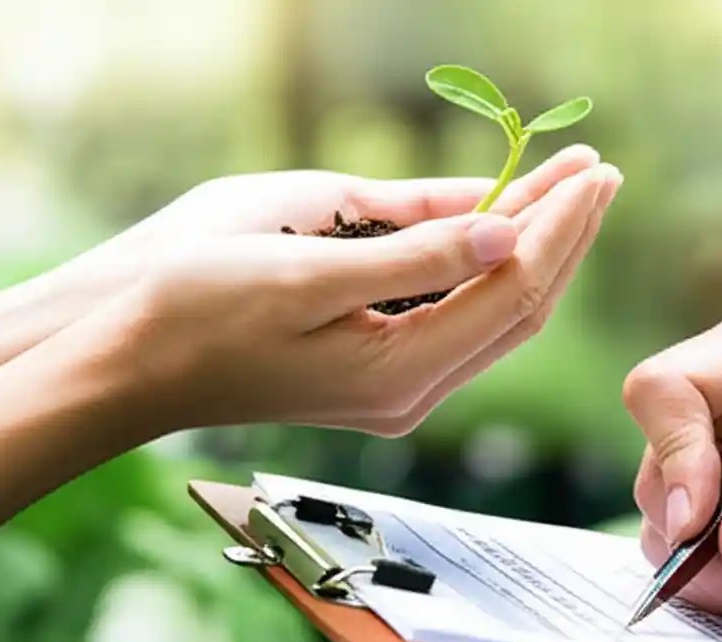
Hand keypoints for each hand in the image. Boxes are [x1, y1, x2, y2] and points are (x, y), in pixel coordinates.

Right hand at [92, 146, 620, 434]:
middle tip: (601, 171)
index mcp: (399, 373)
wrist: (120, 363)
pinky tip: (503, 228)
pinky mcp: (374, 371)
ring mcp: (394, 386)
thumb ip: (414, 258)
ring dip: (533, 249)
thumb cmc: (191, 310)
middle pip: (519, 308)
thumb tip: (507, 235)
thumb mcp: (304, 273)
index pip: (513, 292)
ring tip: (570, 190)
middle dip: (564, 236)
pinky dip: (487, 268)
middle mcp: (410, 391)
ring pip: (493, 314)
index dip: (559, 227)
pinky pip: (455, 315)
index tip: (593, 170)